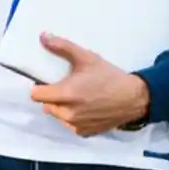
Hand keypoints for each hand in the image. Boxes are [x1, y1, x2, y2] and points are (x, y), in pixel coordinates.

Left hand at [29, 32, 150, 136]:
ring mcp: (76, 125)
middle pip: (46, 105)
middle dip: (51, 97)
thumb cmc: (108, 77)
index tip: (46, 82)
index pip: (36, 95)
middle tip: (65, 87)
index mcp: (66, 94)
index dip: (39, 87)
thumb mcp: (86, 57)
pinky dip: (72, 117)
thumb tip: (43, 37)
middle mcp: (68, 113)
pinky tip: (84, 107)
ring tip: (76, 97)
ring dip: (61, 108)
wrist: (133, 98)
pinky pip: (69, 125)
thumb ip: (63, 47)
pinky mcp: (85, 132)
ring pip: (57, 116)